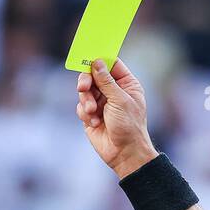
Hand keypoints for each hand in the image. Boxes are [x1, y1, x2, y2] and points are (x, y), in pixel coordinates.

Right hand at [76, 58, 157, 177]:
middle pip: (93, 74)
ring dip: (86, 101)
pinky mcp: (91, 115)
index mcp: (126, 84)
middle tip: (83, 87)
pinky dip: (85, 113)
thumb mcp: (119, 100)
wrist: (124, 153)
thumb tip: (96, 62)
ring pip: (85, 90)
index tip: (87, 56)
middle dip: (86, 81)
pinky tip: (94, 123)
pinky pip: (81, 106)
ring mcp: (101, 102)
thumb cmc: (129, 126)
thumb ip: (106, 81)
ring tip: (92, 112)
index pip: (111, 64)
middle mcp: (113, 91)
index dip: (99, 59)